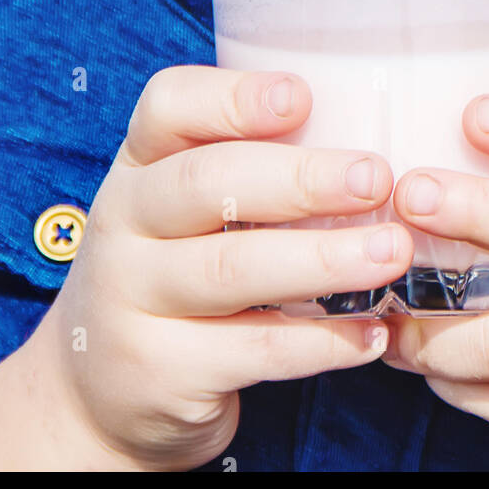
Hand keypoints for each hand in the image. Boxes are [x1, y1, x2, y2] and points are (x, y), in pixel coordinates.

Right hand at [22, 66, 413, 471]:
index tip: (301, 96)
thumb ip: (251, 169)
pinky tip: (372, 332)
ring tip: (391, 253)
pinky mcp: (160, 372)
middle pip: (205, 182)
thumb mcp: (185, 210)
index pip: (168, 106)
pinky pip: (252, 350)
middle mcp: (124, 222)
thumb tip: (370, 145)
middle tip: (375, 178)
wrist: (98, 391)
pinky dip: (321, 341)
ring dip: (323, 260)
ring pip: (231, 270)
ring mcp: (131, 299)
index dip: (233, 97)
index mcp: (139, 164)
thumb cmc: (173, 271)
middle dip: (299, 178)